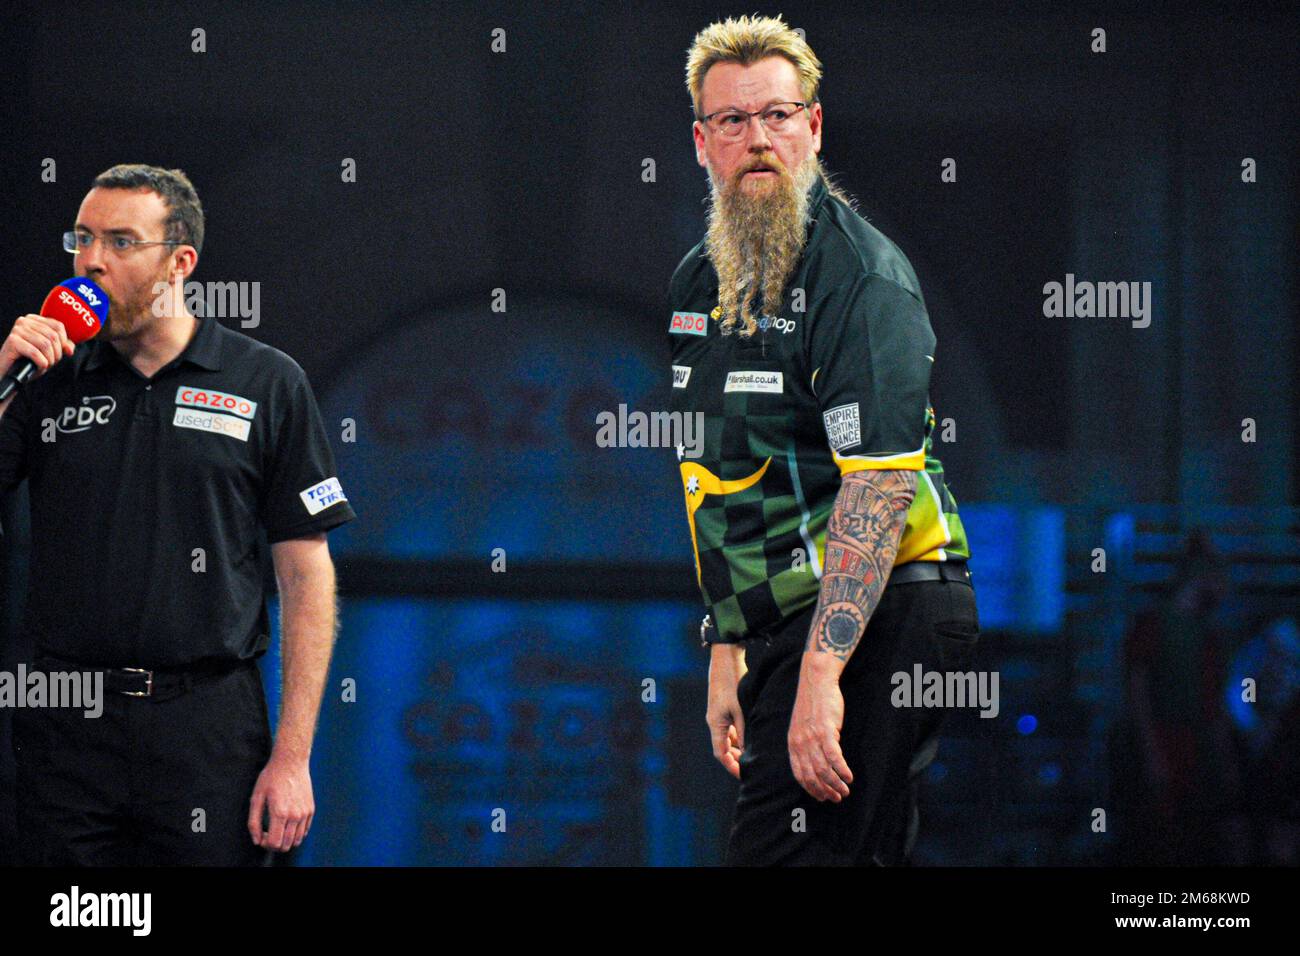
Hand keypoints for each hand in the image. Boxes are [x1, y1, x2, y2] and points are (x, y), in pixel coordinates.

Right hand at [1, 315, 73, 377]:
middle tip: (51, 363)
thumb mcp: (48, 352)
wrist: (7, 372)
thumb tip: (70, 349)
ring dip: (49, 360)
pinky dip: (41, 364)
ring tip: (44, 366)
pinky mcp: (12, 341)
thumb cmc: (27, 361)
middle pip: (53, 336)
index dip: (64, 342)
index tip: (60, 353)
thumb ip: (61, 347)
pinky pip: (35, 352)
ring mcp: (17, 330)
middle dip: (57, 353)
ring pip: (46, 345)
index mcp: (33, 320)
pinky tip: (39, 368)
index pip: (58, 326)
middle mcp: (24, 321)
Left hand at [247, 753, 314, 851]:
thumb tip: (256, 840)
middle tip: (268, 834)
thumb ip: (253, 822)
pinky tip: (287, 824)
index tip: (261, 835)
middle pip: (286, 845)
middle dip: (275, 845)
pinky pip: (305, 831)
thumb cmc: (271, 778)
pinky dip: (295, 833)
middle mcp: (295, 815)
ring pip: (297, 840)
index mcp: (280, 813)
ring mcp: (305, 813)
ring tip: (278, 829)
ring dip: (286, 840)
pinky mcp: (310, 809)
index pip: (275, 843)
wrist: (291, 762)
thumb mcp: (256, 798)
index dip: (265, 845)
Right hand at [707, 644, 745, 779]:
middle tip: (752, 766)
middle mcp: (714, 721)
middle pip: (723, 747)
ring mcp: (718, 713)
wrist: (725, 658)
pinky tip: (751, 735)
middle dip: (736, 759)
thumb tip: (749, 751)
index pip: (720, 754)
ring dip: (739, 747)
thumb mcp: (741, 709)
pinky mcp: (724, 706)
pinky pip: (730, 727)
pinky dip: (739, 734)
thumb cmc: (732, 682)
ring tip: (754, 753)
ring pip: (728, 737)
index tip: (744, 775)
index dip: (732, 766)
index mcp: (715, 724)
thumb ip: (744, 731)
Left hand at [788, 656, 852, 801]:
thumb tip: (813, 762)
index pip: (799, 774)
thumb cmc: (812, 703)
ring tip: (845, 791)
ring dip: (835, 784)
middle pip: (811, 776)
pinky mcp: (826, 731)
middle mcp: (800, 743)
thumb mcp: (801, 726)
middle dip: (824, 791)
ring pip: (823, 770)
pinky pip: (834, 758)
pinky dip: (842, 771)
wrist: (816, 680)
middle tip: (836, 797)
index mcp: (792, 743)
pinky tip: (849, 777)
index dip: (811, 789)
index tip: (822, 797)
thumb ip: (804, 744)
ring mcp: (812, 738)